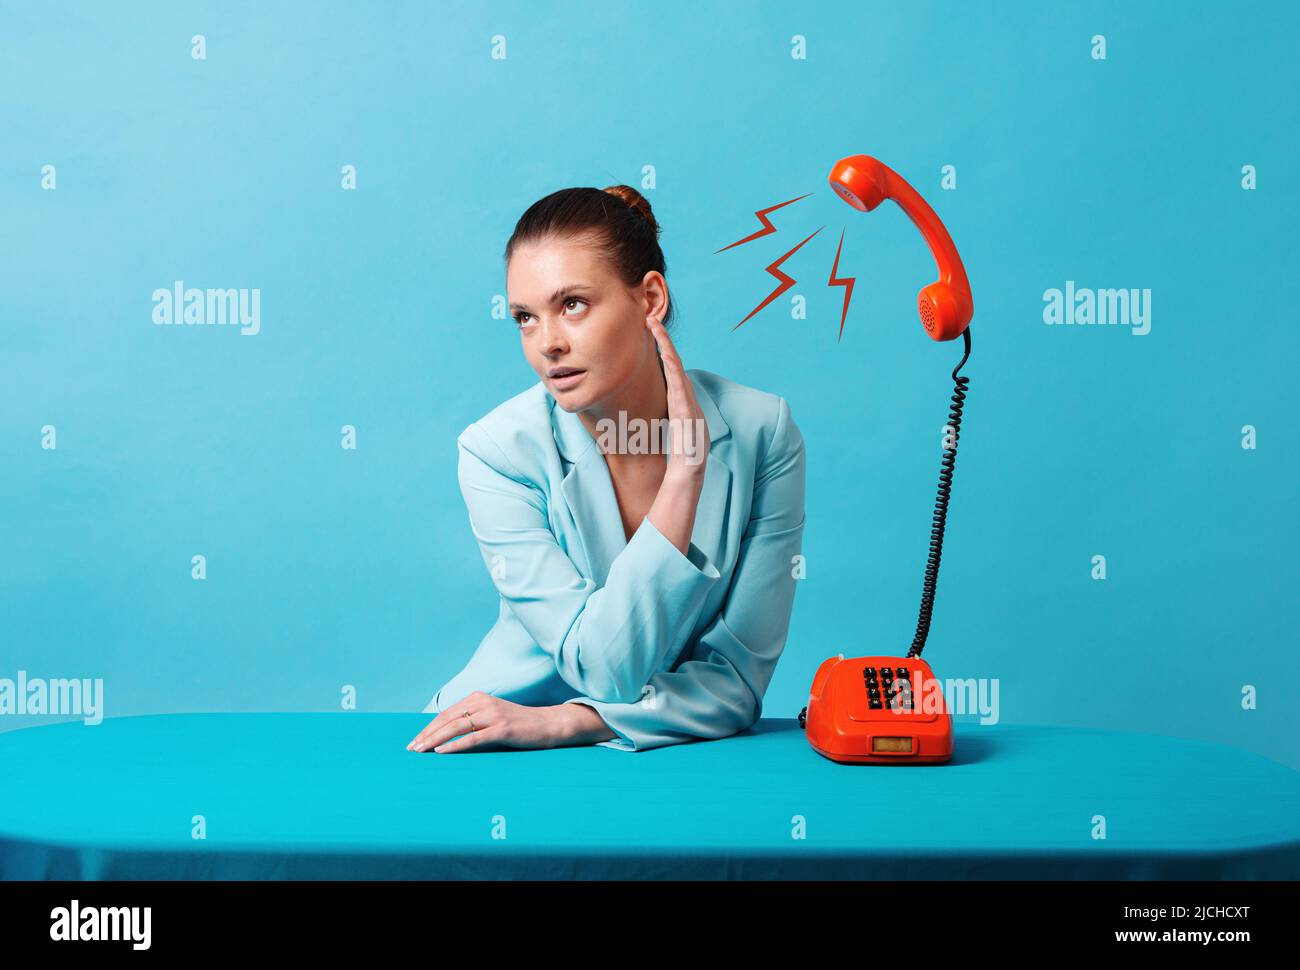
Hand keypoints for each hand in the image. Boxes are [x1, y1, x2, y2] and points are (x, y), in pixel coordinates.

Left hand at [406, 692, 586, 752]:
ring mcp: (493, 715)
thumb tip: (445, 737)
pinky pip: (473, 738)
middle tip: (412, 749)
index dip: (428, 727)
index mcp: (478, 698)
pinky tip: (442, 752)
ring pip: (456, 727)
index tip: (415, 741)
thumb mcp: (492, 718)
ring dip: (435, 740)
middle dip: (427, 735)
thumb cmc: (518, 725)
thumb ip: (472, 722)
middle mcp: (484, 703)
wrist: (548, 725)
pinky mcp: (502, 729)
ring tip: (421, 751)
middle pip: (447, 719)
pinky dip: (455, 745)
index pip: (446, 713)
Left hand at [645, 316, 709, 477]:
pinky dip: (672, 367)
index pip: (671, 369)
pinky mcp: (687, 410)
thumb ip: (670, 415)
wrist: (691, 472)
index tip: (652, 332)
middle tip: (651, 319)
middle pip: (674, 362)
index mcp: (681, 399)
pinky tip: (664, 354)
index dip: (662, 350)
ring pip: (676, 368)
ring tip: (655, 328)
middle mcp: (686, 396)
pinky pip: (678, 384)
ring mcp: (688, 401)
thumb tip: (663, 410)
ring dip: (665, 346)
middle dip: (663, 340)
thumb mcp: (675, 428)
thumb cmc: (684, 454)